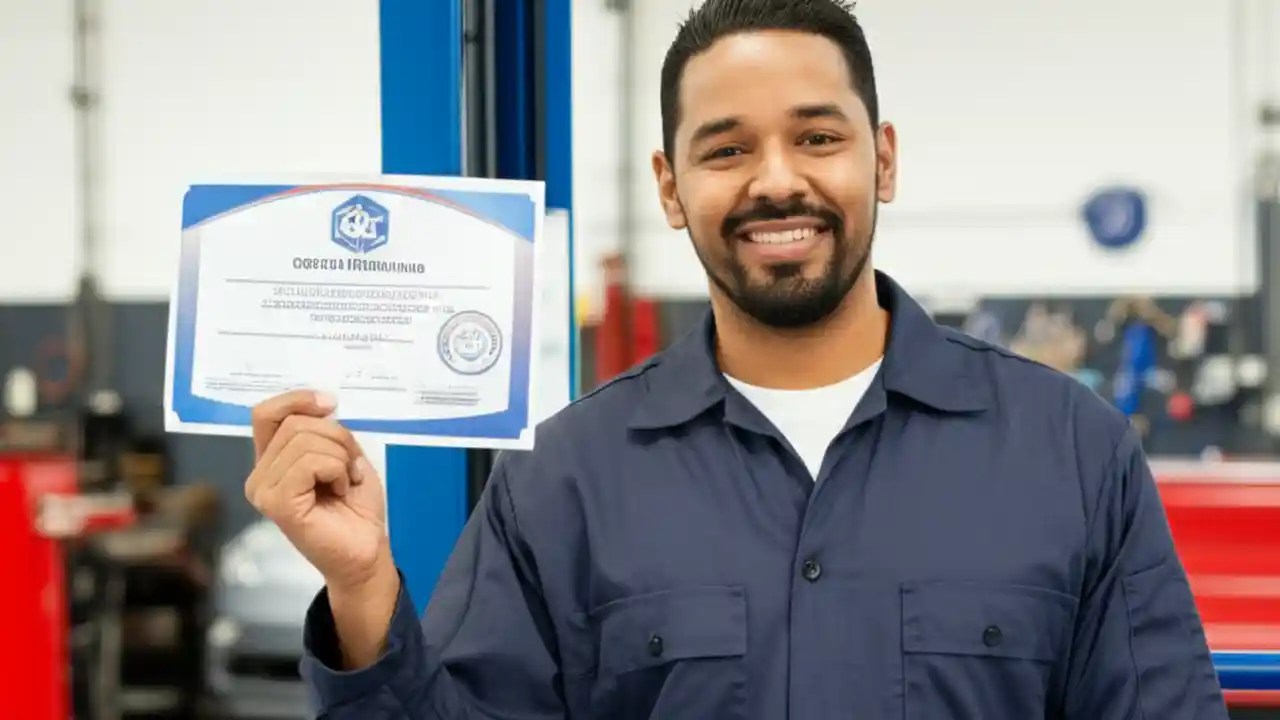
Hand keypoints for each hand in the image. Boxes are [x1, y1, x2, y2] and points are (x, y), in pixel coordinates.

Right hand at [245, 390, 389, 592]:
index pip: (265, 413)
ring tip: (344, 482)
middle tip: (350, 466)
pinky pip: (308, 463)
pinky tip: (340, 490)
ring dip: (340, 456)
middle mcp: (259, 475)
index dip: (297, 399)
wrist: (366, 548)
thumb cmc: (355, 506)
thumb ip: (325, 431)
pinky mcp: (277, 504)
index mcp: (271, 461)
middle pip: (294, 423)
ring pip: (304, 440)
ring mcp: (264, 491)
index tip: (330, 404)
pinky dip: (336, 470)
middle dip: (336, 436)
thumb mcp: (344, 454)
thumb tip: (322, 404)